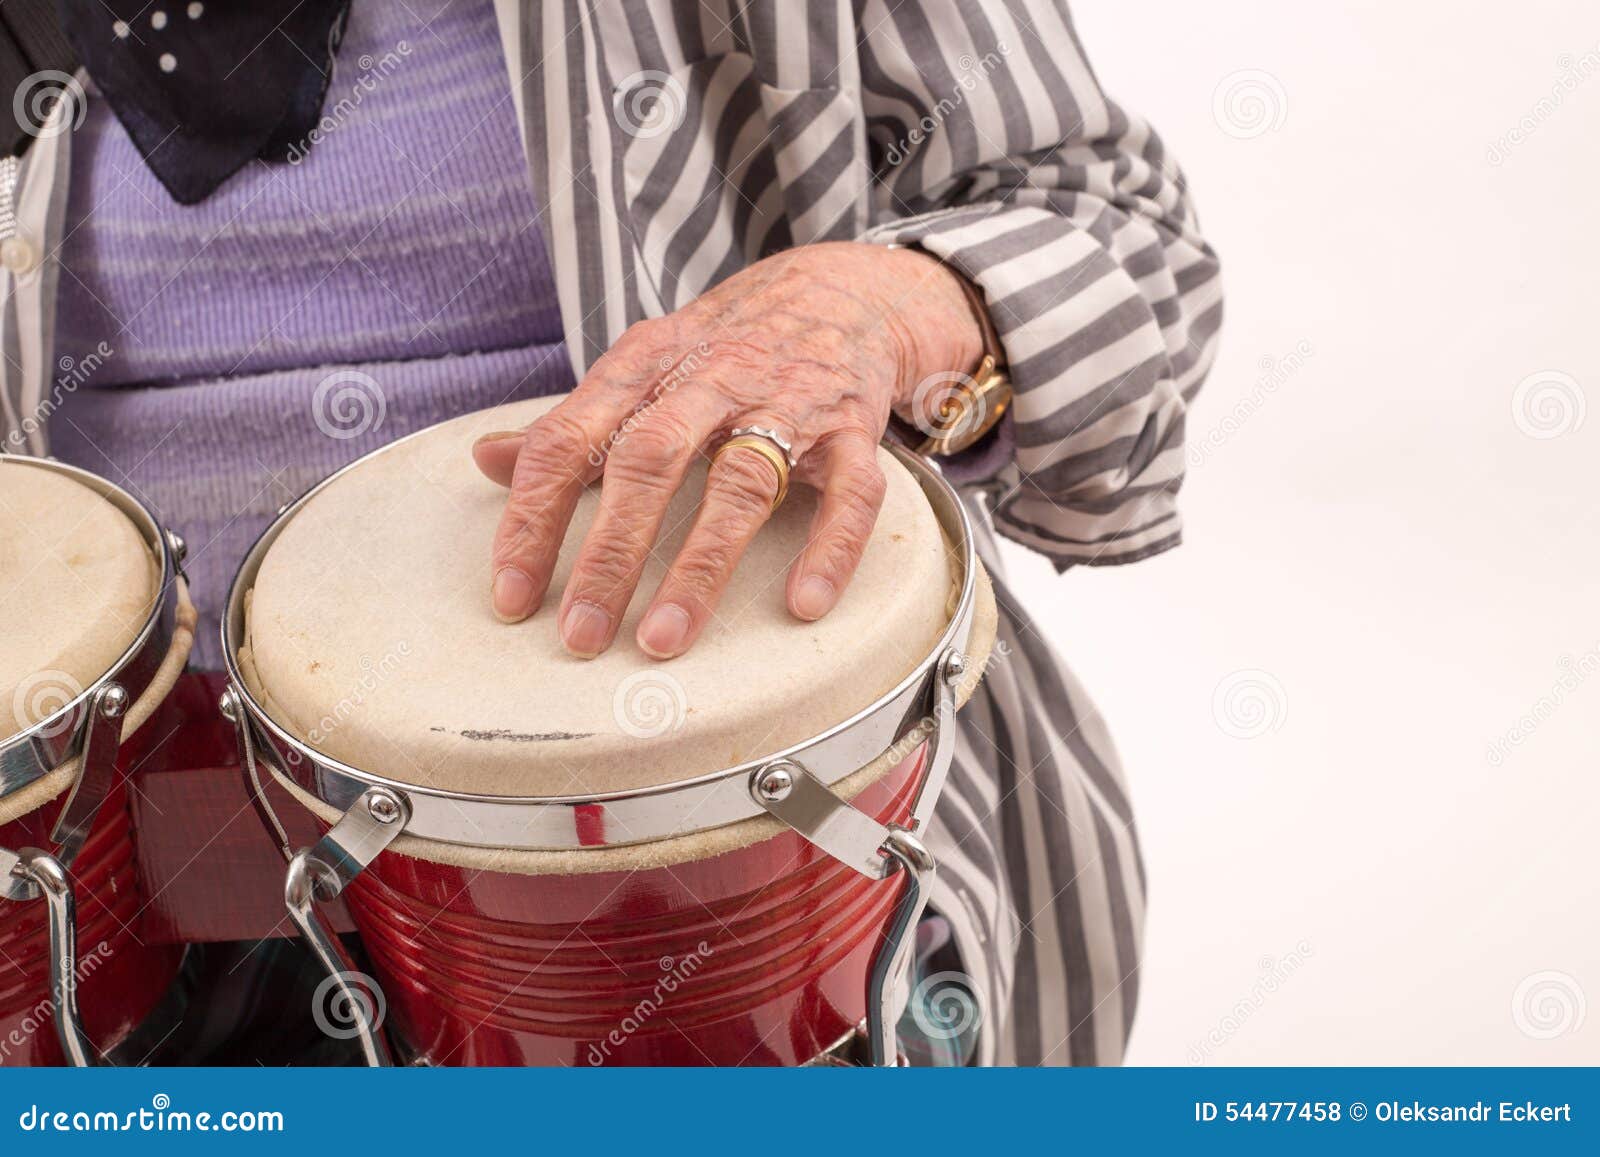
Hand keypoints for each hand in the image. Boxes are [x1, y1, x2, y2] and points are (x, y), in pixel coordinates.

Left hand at [472, 240, 982, 659]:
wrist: (842, 289)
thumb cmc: (728, 343)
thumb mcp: (643, 363)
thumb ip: (574, 420)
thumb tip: (486, 461)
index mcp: (647, 363)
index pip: (571, 438)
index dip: (533, 517)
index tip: (511, 594)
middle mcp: (713, 379)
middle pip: (649, 461)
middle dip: (609, 553)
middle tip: (579, 633)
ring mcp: (788, 402)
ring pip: (741, 484)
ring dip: (699, 568)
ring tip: (662, 640)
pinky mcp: (854, 431)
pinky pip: (849, 493)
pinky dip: (829, 549)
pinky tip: (802, 604)